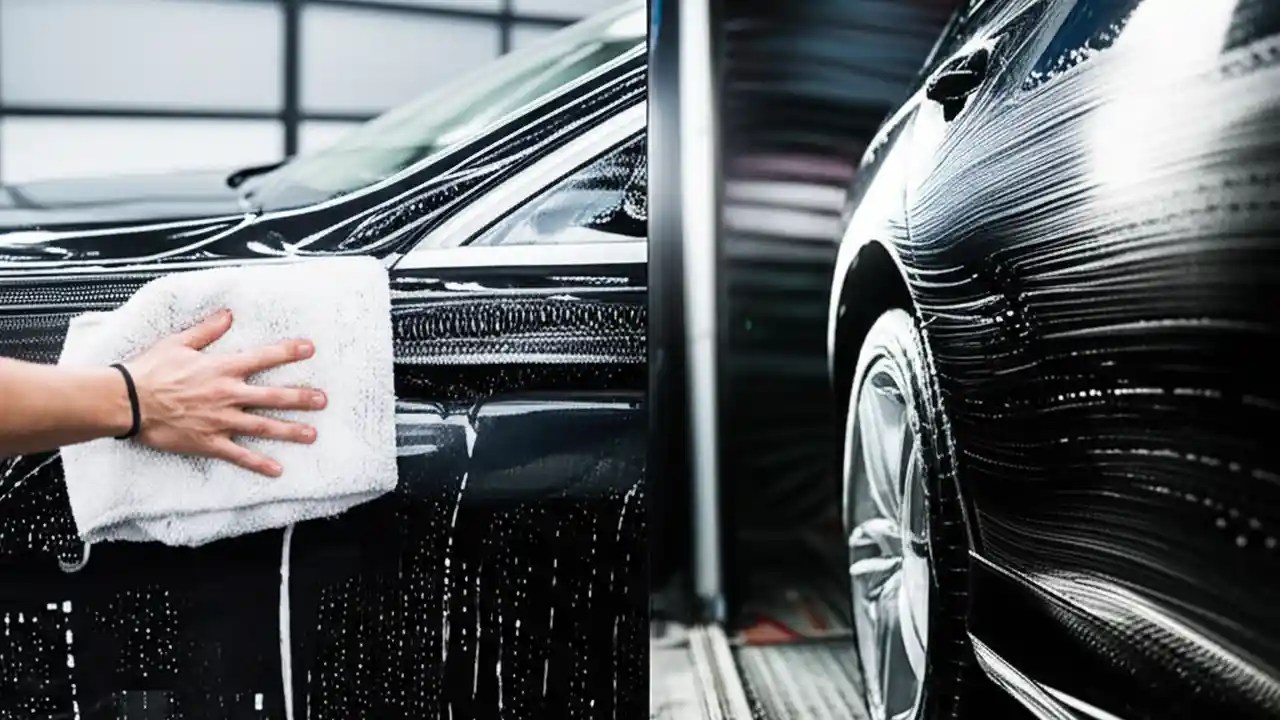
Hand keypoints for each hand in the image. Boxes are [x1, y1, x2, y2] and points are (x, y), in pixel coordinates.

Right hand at [123, 309, 326, 476]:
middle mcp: (227, 394)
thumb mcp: (178, 343)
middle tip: (323, 400)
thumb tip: (228, 314)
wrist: (127, 402)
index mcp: (221, 369)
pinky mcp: (209, 441)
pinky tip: (278, 470)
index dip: (288, 352)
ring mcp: (221, 420)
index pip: (263, 358)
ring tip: (312, 434)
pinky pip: (239, 455)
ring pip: (263, 426)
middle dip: (301, 398)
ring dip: (290, 431)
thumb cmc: (149, 371)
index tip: (310, 348)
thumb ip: (207, 330)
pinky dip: (258, 463)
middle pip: (273, 396)